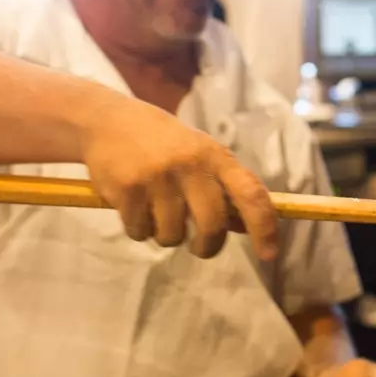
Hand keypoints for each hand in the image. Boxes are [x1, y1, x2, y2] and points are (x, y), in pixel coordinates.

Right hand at [80, 97, 278, 259]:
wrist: (106, 122)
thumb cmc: (162, 143)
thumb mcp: (198, 153)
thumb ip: (222, 186)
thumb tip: (247, 226)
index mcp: (214, 156)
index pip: (251, 194)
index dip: (265, 227)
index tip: (269, 254)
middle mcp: (190, 165)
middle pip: (212, 225)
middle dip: (208, 246)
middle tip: (201, 247)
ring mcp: (157, 178)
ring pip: (172, 235)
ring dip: (167, 235)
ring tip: (158, 213)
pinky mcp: (127, 190)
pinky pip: (140, 232)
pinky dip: (139, 229)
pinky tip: (135, 207)